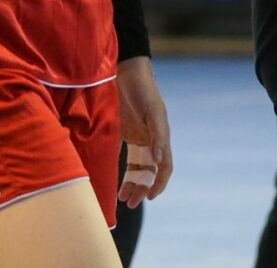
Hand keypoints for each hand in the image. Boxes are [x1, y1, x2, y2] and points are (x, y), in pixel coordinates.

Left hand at [116, 56, 171, 207]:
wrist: (126, 72)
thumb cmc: (143, 90)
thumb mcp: (153, 112)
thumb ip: (157, 135)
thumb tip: (158, 161)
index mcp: (161, 136)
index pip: (164, 166)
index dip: (159, 182)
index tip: (150, 197)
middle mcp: (151, 140)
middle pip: (149, 171)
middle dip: (142, 188)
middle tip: (131, 203)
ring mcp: (137, 137)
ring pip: (137, 167)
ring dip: (132, 183)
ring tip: (122, 198)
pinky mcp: (123, 132)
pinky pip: (124, 157)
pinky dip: (120, 170)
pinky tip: (112, 180)